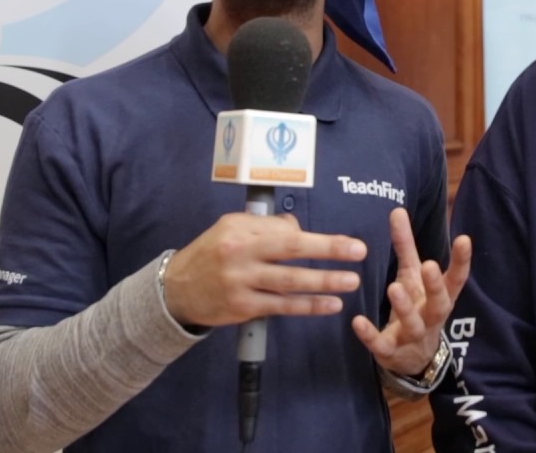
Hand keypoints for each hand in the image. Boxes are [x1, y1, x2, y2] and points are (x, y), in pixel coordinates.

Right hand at [163, 212, 367, 326]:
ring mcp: (242, 284)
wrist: (176, 289)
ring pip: (290, 283)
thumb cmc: (211, 253)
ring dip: (323, 282)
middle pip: (291, 253)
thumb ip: (266, 226)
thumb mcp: (231, 228)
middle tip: (359, 254)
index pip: (287, 234)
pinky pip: (282, 306)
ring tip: (351, 282)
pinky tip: (330, 305)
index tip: (350, 243)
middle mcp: (241, 256)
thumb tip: (298, 228)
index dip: (321, 240)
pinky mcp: (243, 308)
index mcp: (241, 232)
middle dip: (328, 252)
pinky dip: (308, 306)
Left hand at [351, 207, 472, 376]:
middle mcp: (431, 316)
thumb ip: (406, 245)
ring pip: (413, 324)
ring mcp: (413, 337)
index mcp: (440, 296)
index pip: (456, 279)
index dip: (461, 261)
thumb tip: (397, 209)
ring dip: (405, 308)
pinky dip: (370, 335)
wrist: (412, 358)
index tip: (464, 239)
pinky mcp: (391, 352)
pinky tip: (357, 322)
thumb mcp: (412, 275)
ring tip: (394, 288)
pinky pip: (382, 344)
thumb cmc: (416, 306)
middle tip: (430, 266)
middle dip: (435, 286)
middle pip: (439, 303)